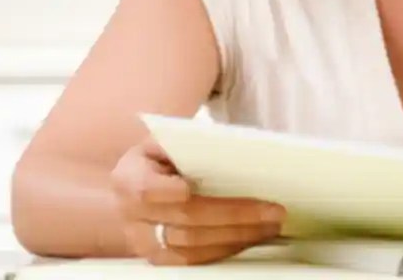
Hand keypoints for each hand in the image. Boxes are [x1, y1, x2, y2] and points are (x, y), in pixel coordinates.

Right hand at [111, 136, 285, 265]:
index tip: (192, 188)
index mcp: (129, 178)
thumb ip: (187, 143)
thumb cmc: (157, 160)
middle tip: (273, 211)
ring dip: (238, 236)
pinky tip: (252, 237)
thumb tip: (231, 147)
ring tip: (271, 224)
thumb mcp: (164, 142)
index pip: (147, 189)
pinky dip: (227, 248)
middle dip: (235, 216)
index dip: (170, 192)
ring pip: (193, 246)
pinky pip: (195, 260)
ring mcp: (144, 241)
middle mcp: (132, 215)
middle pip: (186, 220)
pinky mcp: (160, 258)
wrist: (132, 189)